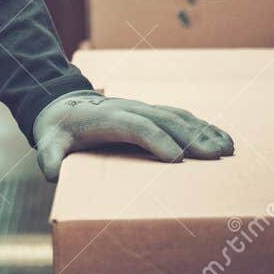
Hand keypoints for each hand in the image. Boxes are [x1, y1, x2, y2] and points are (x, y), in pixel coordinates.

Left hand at [32, 89, 234, 181]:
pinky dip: (204, 126)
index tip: (175, 158)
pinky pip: (183, 116)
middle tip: (213, 158)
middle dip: (190, 138)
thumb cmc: (58, 128)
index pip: (135, 126)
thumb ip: (49, 154)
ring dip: (203, 131)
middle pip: (164, 120)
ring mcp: (143, 108)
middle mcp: (130, 109)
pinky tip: (224, 139)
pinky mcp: (153, 111)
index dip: (155, 140)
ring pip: (178, 117)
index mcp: (107, 117)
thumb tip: (50, 171)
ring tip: (226, 150)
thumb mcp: (48, 140)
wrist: (63, 103)